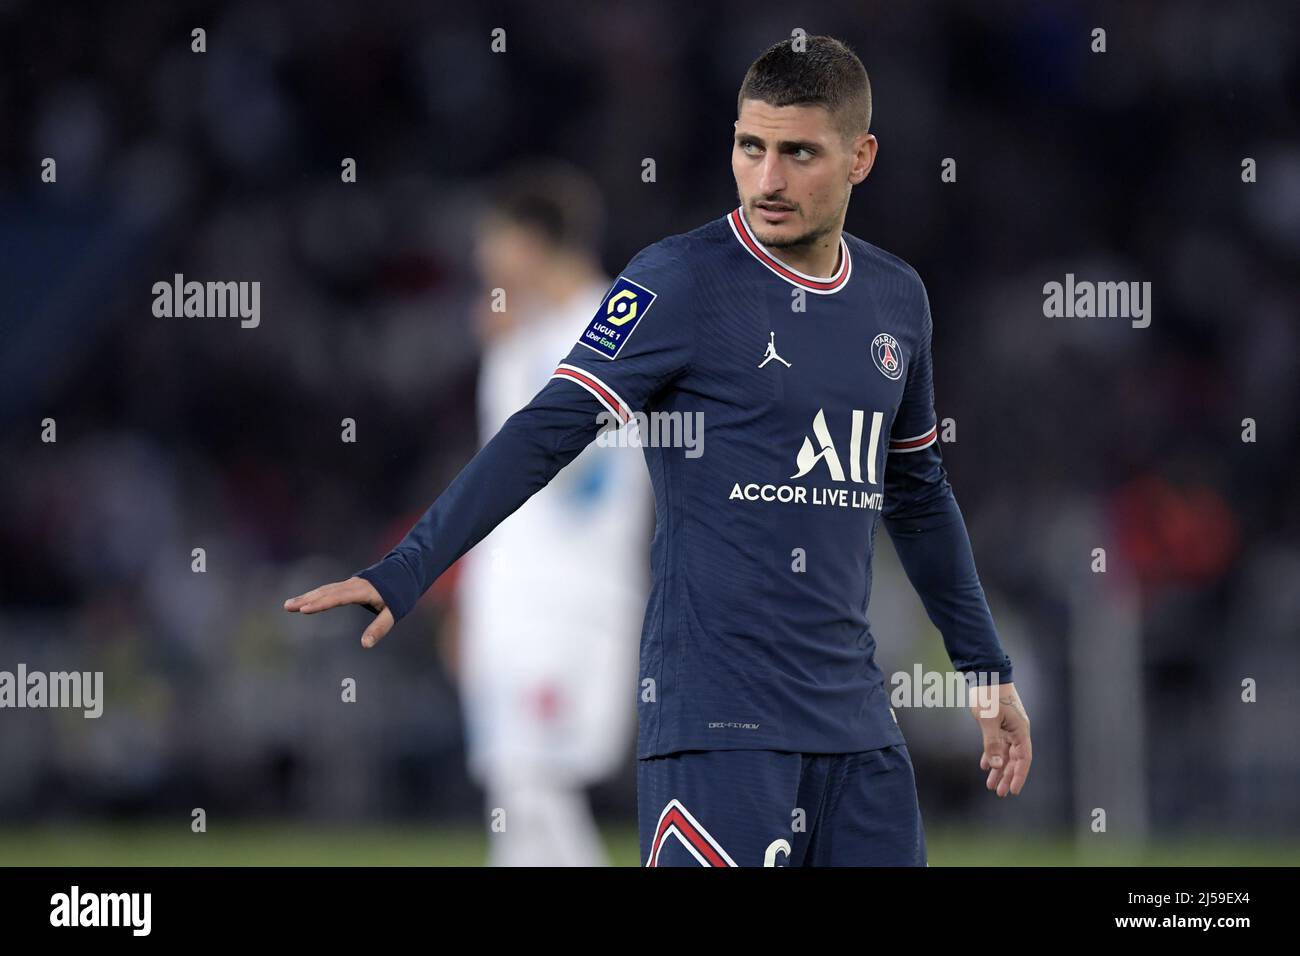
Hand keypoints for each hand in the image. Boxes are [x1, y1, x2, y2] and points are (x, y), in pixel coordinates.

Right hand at [283, 576, 393, 648]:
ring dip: (307, 596)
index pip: (338, 598)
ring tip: (289, 605)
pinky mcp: (348, 585)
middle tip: (288, 607)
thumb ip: (380, 628)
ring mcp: (349, 583)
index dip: (321, 603)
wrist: (405, 573)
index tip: (305, 608)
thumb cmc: (399, 595)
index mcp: (363, 590)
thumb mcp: (393, 613)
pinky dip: (315, 594)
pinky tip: (305, 599)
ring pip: (324, 589)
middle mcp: (352, 584)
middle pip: (326, 592)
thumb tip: (365, 644)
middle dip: (306, 599)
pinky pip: (328, 589)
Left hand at [969, 680, 1031, 796]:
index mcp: (1020, 730)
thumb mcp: (988, 720)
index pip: (1023, 759)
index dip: (1019, 776)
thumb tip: (998, 766)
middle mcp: (1017, 730)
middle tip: (999, 792)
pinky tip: (985, 765)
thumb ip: (993, 744)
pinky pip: (998, 744)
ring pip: (1005, 753)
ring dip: (999, 768)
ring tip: (990, 784)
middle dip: (1007, 776)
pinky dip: (992, 755)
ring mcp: (1008, 727)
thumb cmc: (989, 694)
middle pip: (1015, 759)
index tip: (1013, 791)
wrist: (986, 672)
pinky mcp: (999, 723)